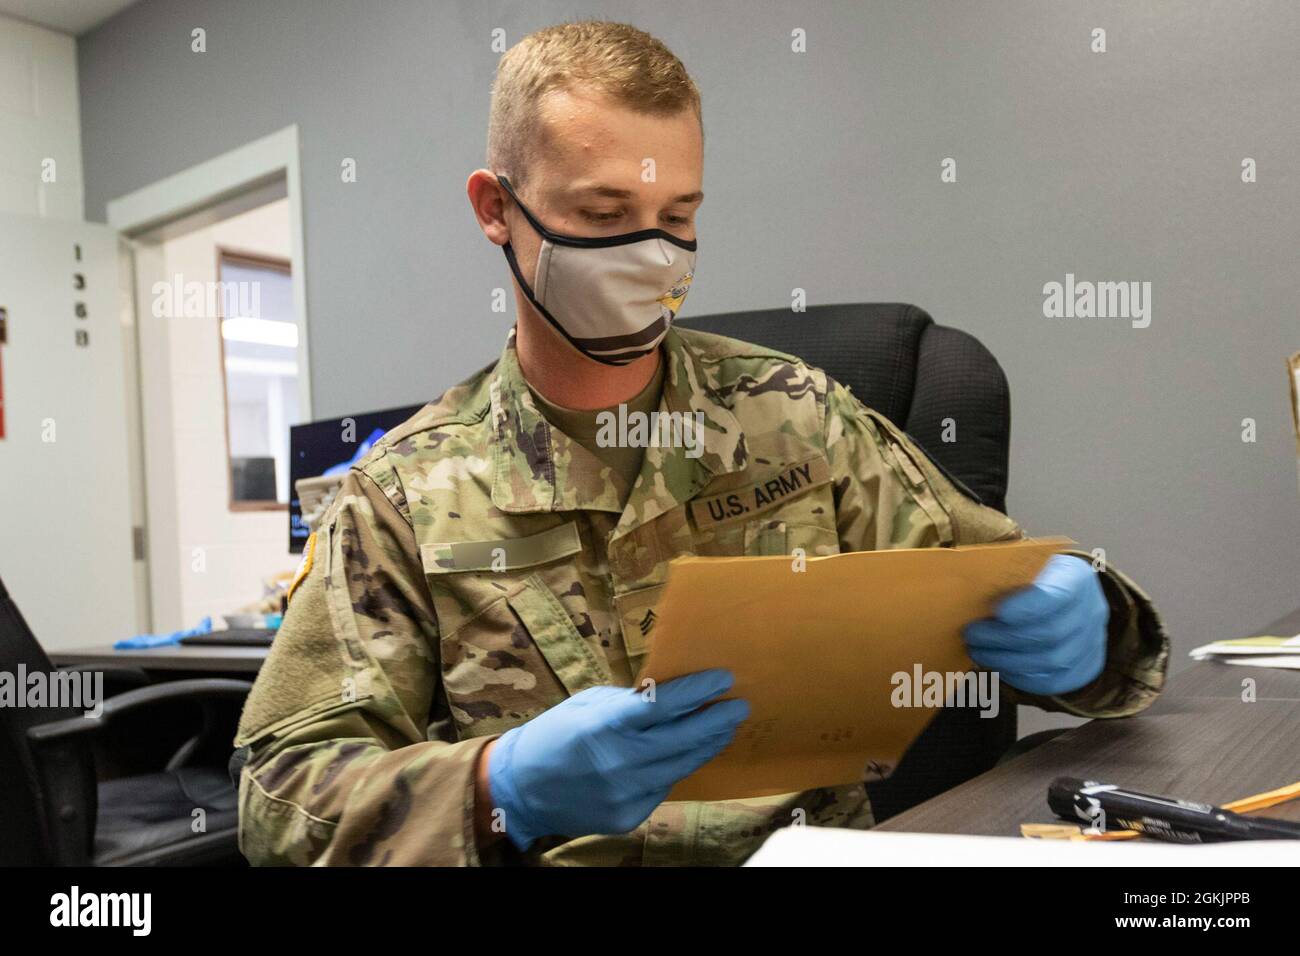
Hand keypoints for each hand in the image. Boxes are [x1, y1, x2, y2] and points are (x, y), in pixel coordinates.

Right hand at [486, 669, 748, 850]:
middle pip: (685, 738)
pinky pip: (663, 788)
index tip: (724, 677)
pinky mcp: (629, 816)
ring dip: (706, 745)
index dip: (699, 691)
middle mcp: (620, 761)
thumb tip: (672, 697)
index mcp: (606, 725)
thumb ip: (630, 703)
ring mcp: (626, 793)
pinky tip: (688, 754)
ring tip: (724, 729)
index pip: (665, 704)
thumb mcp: (588, 704)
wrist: (521, 788)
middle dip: (718, 720)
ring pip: (682, 766)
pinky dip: (676, 768)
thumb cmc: (554, 734)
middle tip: (740, 706)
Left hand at [963, 554, 1107, 695]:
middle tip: (972, 635)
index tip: (996, 612)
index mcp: (1076, 578)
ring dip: (1006, 660)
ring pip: (1051, 661)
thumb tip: (971, 586)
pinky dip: (1020, 678)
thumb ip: (1006, 575)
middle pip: (1050, 634)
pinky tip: (997, 667)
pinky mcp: (1086, 666)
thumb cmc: (1034, 576)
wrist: (1063, 593)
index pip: (1056, 595)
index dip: (1027, 607)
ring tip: (977, 651)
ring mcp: (1093, 641)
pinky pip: (1053, 682)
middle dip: (1004, 638)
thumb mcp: (1025, 564)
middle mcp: (1091, 610)